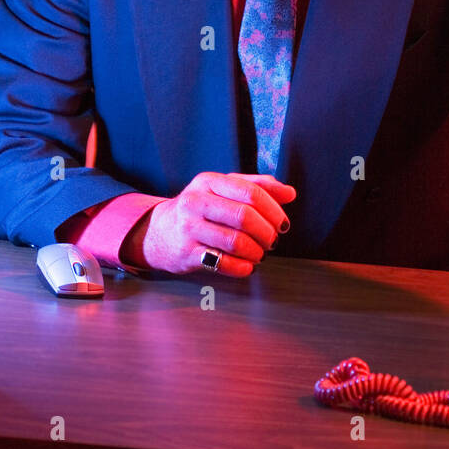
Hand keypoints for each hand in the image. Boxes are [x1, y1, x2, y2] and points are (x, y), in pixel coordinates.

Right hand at [136, 172, 295, 275]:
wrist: (158, 231)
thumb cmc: (200, 209)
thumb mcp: (223, 189)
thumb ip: (257, 186)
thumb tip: (289, 193)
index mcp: (210, 181)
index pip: (251, 192)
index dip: (273, 209)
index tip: (283, 223)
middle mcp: (196, 202)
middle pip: (244, 216)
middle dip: (266, 232)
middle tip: (272, 241)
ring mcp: (189, 228)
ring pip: (235, 241)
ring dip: (256, 252)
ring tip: (259, 254)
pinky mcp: (186, 253)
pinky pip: (222, 263)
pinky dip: (242, 267)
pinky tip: (247, 266)